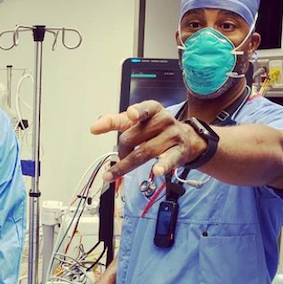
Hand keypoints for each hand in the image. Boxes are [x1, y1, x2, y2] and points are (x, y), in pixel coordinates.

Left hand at [91, 100, 207, 181]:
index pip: (144, 109)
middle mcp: (164, 121)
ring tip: (112, 174)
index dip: (137, 112)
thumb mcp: (137, 121)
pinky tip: (157, 171)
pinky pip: (170, 159)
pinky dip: (163, 165)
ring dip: (126, 165)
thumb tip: (94, 127)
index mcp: (153, 110)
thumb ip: (115, 122)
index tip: (131, 114)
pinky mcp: (179, 152)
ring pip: (145, 152)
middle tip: (120, 156)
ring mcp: (172, 137)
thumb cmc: (156, 129)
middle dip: (122, 149)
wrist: (188, 138)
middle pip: (134, 137)